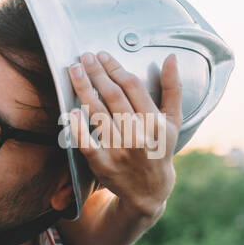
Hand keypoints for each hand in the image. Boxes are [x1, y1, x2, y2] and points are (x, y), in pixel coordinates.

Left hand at [66, 51, 182, 219]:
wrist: (149, 188)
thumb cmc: (160, 148)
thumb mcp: (173, 120)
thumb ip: (173, 88)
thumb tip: (170, 58)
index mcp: (154, 120)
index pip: (131, 86)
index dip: (115, 68)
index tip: (102, 55)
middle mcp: (137, 133)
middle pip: (112, 95)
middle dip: (96, 73)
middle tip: (84, 57)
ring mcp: (119, 149)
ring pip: (97, 113)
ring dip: (84, 89)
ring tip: (74, 71)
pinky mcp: (102, 164)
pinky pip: (86, 143)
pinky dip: (77, 128)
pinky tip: (70, 111)